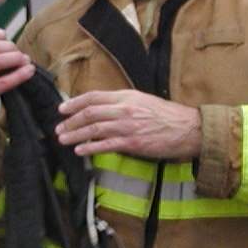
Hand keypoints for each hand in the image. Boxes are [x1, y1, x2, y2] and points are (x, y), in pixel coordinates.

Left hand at [55, 90, 202, 160]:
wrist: (188, 129)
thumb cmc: (168, 116)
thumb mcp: (144, 101)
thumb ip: (124, 103)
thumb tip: (104, 109)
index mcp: (127, 96)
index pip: (94, 97)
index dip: (74, 103)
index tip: (62, 109)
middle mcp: (125, 109)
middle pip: (89, 113)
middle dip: (70, 121)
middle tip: (59, 128)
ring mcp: (127, 126)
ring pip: (93, 129)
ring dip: (75, 135)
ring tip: (63, 140)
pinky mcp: (132, 143)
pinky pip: (105, 145)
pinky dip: (89, 148)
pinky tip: (80, 151)